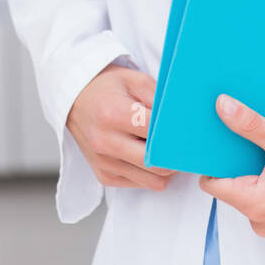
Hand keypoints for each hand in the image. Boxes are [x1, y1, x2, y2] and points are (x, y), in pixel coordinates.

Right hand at [66, 62, 175, 189]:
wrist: (75, 100)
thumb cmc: (108, 88)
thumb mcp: (136, 80)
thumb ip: (160, 99)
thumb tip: (184, 121)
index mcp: (114, 114)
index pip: (157, 135)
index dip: (178, 134)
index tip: (189, 131)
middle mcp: (106, 143)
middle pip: (158, 164)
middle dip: (176, 156)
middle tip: (184, 144)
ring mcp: (104, 163)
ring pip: (153, 180)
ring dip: (164, 168)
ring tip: (164, 148)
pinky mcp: (104, 176)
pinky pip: (140, 183)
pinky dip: (149, 173)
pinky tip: (146, 153)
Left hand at [199, 95, 264, 236]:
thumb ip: (250, 125)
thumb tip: (223, 107)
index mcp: (255, 206)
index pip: (213, 184)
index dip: (214, 161)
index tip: (222, 142)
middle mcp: (262, 222)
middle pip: (234, 187)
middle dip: (242, 164)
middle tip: (258, 143)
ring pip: (253, 193)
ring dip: (261, 174)